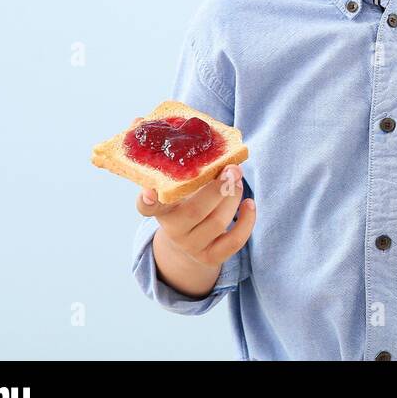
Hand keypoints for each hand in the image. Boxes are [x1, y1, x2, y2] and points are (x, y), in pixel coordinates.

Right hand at [135, 164, 255, 268]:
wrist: (190, 241)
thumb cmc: (188, 204)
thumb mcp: (183, 190)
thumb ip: (188, 171)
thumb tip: (192, 140)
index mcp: (163, 210)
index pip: (148, 208)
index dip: (147, 201)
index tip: (149, 191)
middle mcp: (174, 230)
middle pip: (194, 212)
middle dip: (218, 189)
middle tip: (232, 169)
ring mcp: (192, 246)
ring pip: (217, 223)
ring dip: (234, 198)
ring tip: (238, 182)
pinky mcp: (211, 257)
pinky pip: (234, 241)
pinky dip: (247, 221)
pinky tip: (249, 203)